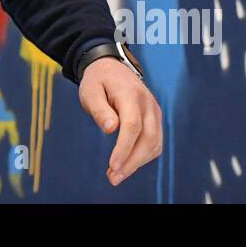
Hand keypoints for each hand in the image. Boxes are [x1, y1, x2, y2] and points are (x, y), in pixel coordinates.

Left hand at [78, 57, 162, 186]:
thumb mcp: (90, 91)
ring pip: (154, 143)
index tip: (113, 165)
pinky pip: (155, 142)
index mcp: (131, 94)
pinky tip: (127, 164)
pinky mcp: (155, 119)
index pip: (132, 125)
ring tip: (116, 175)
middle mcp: (148, 104)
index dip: (124, 148)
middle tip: (112, 178)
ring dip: (137, 163)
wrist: (111, 68)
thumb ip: (99, 109)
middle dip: (131, 162)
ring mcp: (154, 111)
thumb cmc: (98, 81)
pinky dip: (143, 157)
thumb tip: (111, 129)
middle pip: (147, 138)